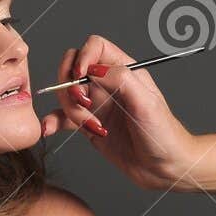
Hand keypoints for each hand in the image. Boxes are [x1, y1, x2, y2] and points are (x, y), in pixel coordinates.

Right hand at [41, 35, 199, 189]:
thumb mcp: (147, 103)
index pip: (95, 47)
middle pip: (74, 68)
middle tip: (83, 104)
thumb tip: (93, 69)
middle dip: (70, 84)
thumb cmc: (164, 134)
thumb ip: (121, 80)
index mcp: (124, 70)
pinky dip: (53, 120)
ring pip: (66, 93)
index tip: (80, 76)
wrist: (165, 168)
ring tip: (91, 126)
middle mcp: (108, 84)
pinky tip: (50, 129)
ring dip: (70, 108)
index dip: (83, 57)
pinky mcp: (89, 124)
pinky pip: (63, 116)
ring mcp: (97, 104)